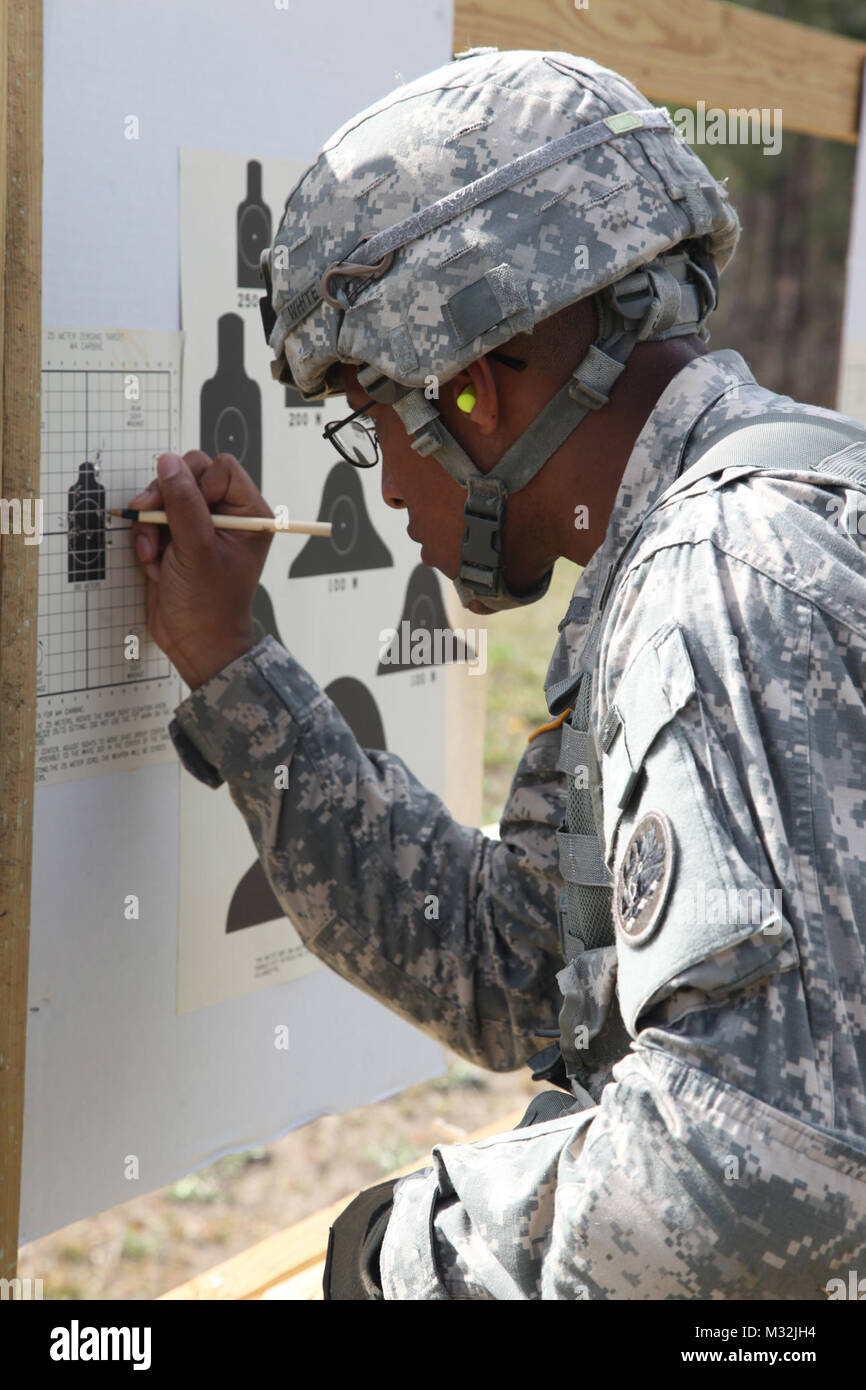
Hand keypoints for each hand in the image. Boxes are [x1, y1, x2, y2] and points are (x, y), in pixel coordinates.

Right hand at [128, 451, 273, 690]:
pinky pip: (154, 519)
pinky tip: (155, 563)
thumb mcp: (196, 550)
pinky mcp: (178, 538)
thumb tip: (168, 463)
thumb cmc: (210, 605)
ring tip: (157, 554)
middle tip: (156, 525)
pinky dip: (148, 539)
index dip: (199, 485)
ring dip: (153, 524)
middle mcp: (227, 515)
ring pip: (166, 496)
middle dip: (167, 501)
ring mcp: (201, 526)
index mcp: (248, 514)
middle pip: (189, 475)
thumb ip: (183, 503)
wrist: (195, 643)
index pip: (221, 468)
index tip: (190, 515)